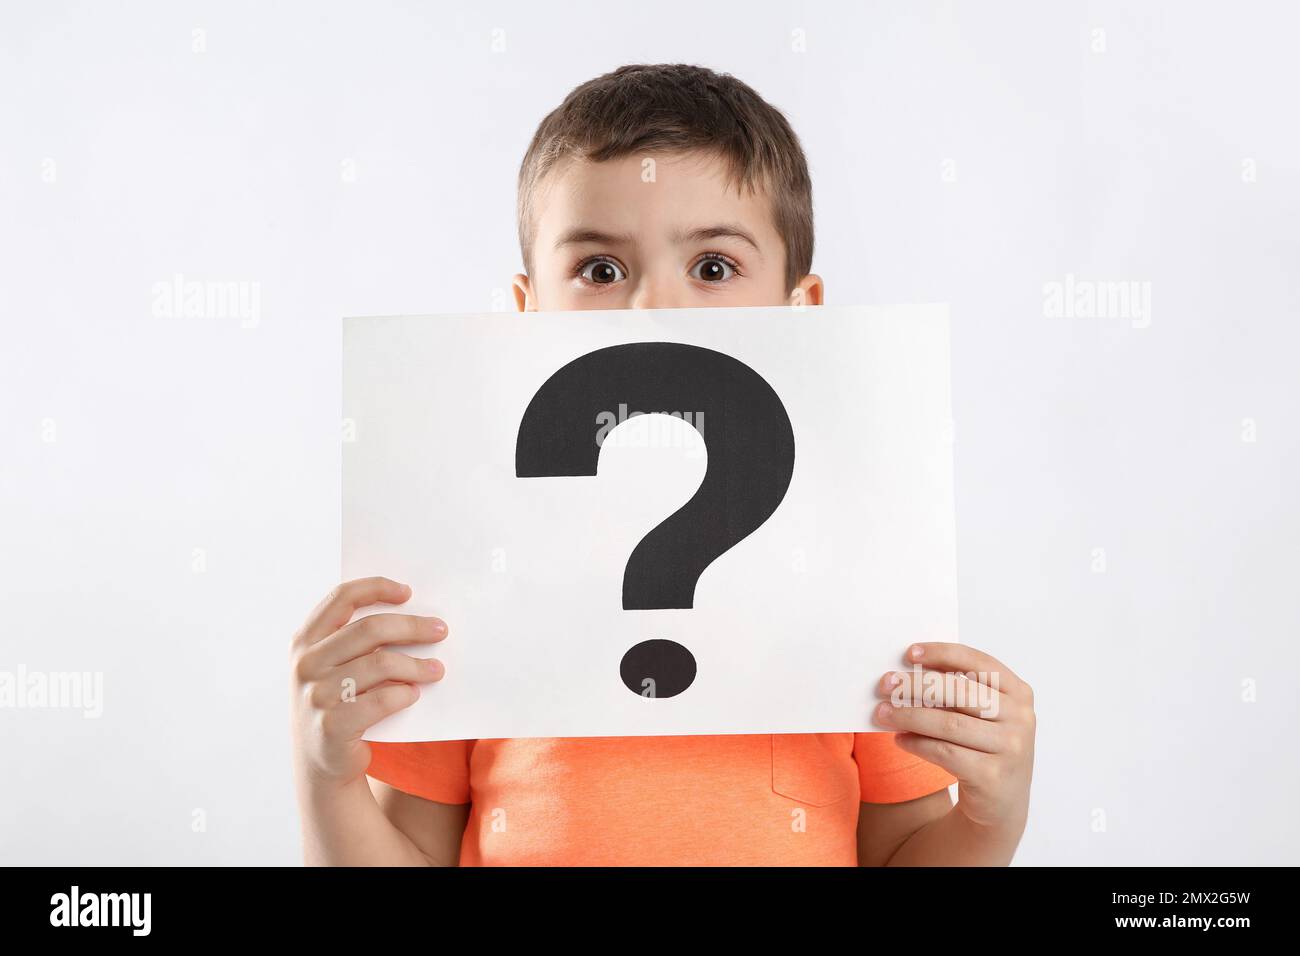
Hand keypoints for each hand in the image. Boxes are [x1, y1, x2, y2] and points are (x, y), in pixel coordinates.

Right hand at [290, 577, 446, 787]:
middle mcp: (305, 664)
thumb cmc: (339, 706)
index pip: (341, 598)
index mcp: (305, 641)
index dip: (376, 588)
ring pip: (380, 663)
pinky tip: (414, 694)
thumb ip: (354, 641)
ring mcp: (315, 695)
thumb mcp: (332, 669)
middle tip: (440, 631)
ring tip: (436, 669)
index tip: (408, 592)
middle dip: (412, 626)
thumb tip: (412, 613)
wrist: (323, 767)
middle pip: (370, 629)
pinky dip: (404, 694)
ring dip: (416, 664)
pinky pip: (381, 700)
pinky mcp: (332, 725)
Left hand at [873, 642, 1034, 835]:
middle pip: (960, 692)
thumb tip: (906, 675)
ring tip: (882, 713)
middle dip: (916, 685)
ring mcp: (1011, 748)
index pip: (979, 663)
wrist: (1002, 805)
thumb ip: (957, 694)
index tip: (910, 653)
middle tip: (885, 684)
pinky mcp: (993, 776)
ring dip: (909, 716)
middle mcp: (1020, 718)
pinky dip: (917, 743)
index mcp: (1019, 692)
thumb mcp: (983, 716)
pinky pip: (945, 752)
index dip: (943, 654)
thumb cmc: (984, 748)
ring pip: (949, 723)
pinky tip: (899, 739)